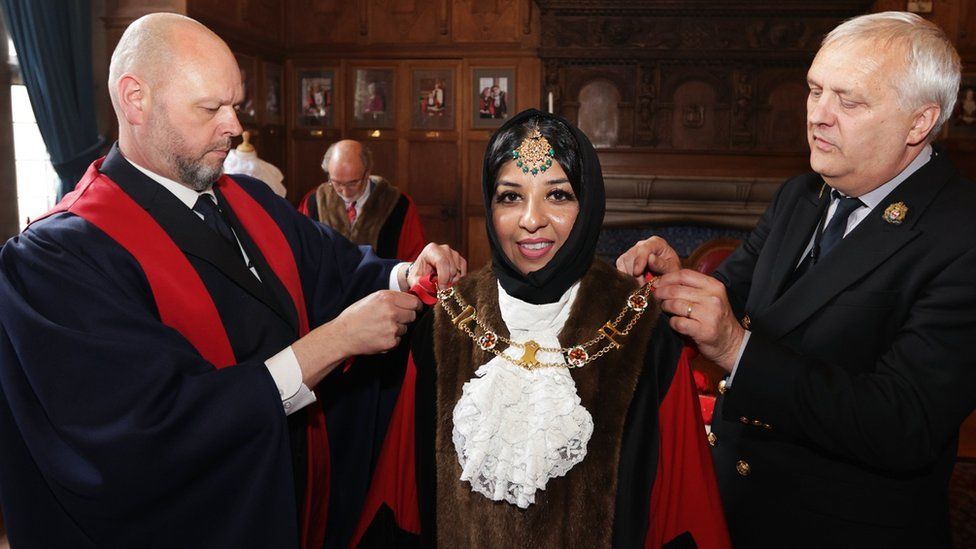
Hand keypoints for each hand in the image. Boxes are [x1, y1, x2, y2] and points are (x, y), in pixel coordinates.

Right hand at [292, 290, 421, 386]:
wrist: (342, 335)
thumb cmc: (356, 316)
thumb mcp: (372, 299)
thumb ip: (391, 299)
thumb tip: (410, 301)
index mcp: (387, 297)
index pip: (414, 302)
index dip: (414, 306)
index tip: (413, 309)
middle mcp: (391, 311)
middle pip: (412, 315)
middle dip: (405, 318)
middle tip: (390, 320)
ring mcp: (392, 327)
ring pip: (405, 328)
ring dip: (397, 329)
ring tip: (380, 328)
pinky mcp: (390, 342)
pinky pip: (398, 340)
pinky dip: (391, 340)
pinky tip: (378, 336)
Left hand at [406, 243, 466, 290]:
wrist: (422, 272)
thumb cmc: (418, 275)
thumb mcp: (415, 280)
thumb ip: (422, 285)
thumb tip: (433, 292)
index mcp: (431, 249)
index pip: (442, 262)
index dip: (443, 277)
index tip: (441, 290)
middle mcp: (444, 249)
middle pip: (452, 268)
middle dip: (447, 282)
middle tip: (440, 290)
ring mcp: (453, 253)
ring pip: (458, 271)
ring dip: (452, 282)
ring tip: (443, 285)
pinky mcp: (460, 259)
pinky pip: (463, 272)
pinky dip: (458, 280)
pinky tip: (450, 282)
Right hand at [615, 236, 680, 283]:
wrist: (666, 276)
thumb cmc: (671, 271)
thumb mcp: (672, 269)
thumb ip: (662, 264)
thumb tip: (650, 258)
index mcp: (655, 243)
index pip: (644, 248)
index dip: (639, 260)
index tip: (637, 273)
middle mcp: (642, 245)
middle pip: (631, 256)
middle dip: (635, 273)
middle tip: (642, 287)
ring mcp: (632, 251)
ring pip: (623, 262)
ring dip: (630, 277)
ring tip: (641, 286)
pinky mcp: (624, 260)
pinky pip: (620, 268)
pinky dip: (626, 278)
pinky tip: (635, 284)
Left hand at [652, 269, 744, 371]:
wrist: (732, 343)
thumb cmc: (716, 318)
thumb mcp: (710, 298)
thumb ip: (692, 288)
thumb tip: (664, 282)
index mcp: (714, 286)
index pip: (685, 275)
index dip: (667, 278)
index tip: (657, 283)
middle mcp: (713, 298)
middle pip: (677, 289)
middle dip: (661, 292)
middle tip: (655, 297)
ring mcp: (709, 314)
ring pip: (675, 305)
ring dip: (665, 307)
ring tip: (665, 309)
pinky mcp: (703, 330)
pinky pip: (678, 322)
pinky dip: (672, 322)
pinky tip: (675, 323)